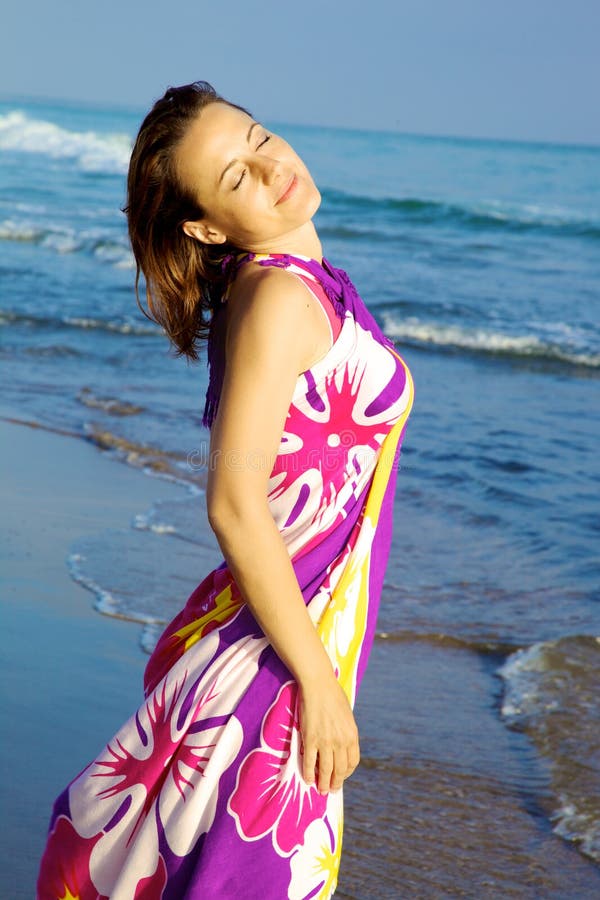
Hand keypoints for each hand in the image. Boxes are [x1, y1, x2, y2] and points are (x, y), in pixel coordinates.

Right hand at [298, 677, 360, 793]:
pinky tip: (308, 779)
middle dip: (335, 782)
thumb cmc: (333, 696)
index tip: (341, 776)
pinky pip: (309, 762)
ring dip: (323, 783)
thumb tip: (343, 743)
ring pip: (325, 770)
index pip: (352, 762)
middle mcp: (341, 741)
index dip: (346, 773)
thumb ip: (346, 731)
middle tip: (331, 790)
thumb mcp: (347, 715)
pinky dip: (309, 773)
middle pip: (340, 769)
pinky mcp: (310, 739)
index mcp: (352, 735)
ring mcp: (325, 741)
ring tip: (321, 790)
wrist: (318, 685)